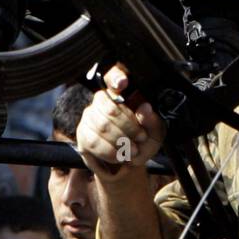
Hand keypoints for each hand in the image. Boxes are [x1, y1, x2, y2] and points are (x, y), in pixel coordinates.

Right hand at [76, 64, 166, 180]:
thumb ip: (152, 121)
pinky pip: (94, 141)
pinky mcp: (83, 133)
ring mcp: (90, 115)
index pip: (114, 75)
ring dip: (121, 141)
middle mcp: (103, 99)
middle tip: (141, 138)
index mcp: (123, 92)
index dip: (116, 77)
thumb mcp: (155, 132)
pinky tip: (119, 156)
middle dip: (129, 127)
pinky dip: (110, 152)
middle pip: (110, 108)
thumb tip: (145, 108)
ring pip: (102, 126)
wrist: (129, 162)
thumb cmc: (143, 141)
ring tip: (133, 150)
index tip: (123, 83)